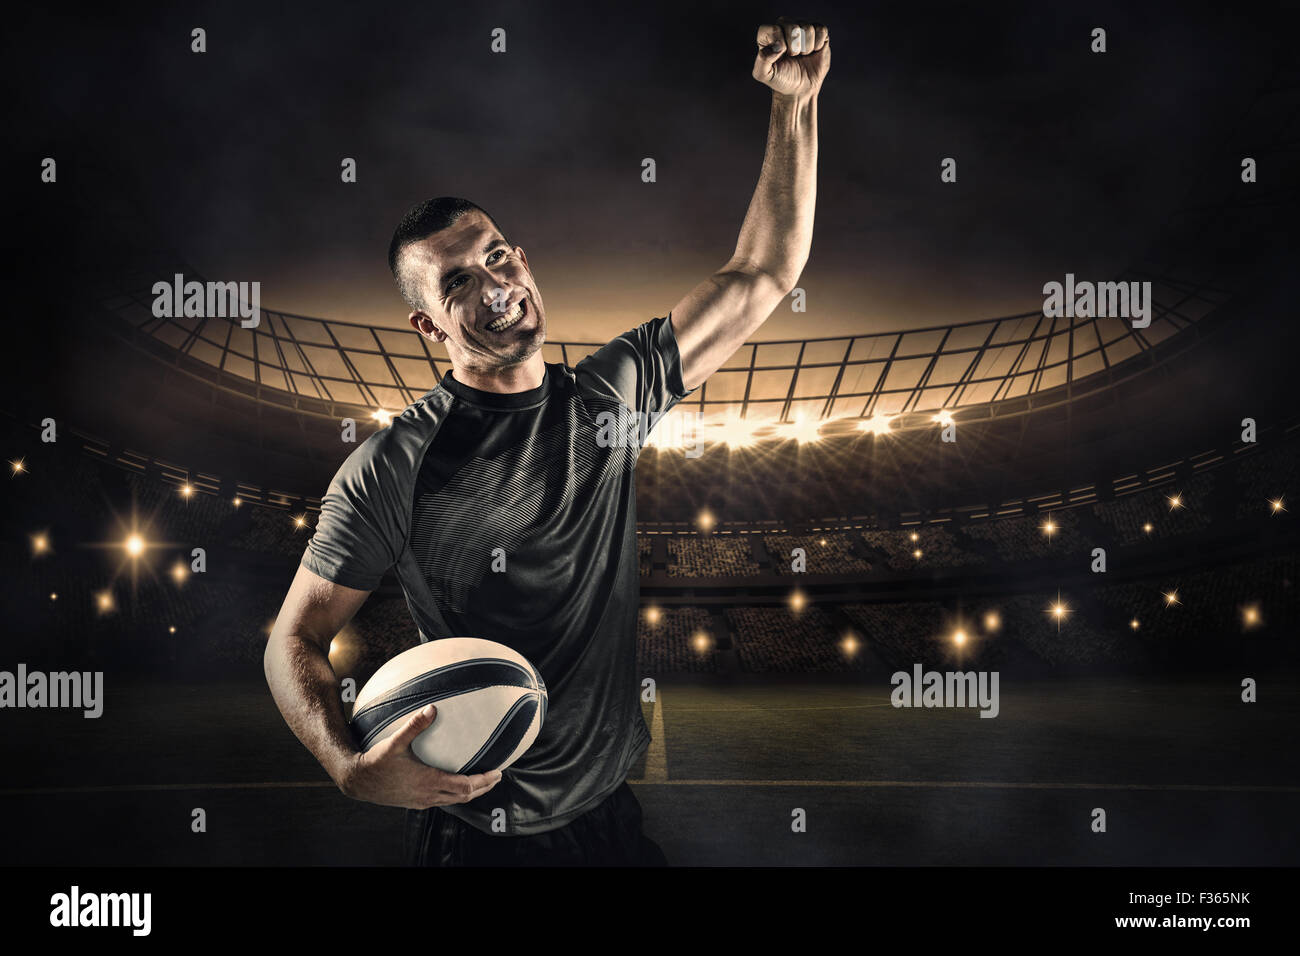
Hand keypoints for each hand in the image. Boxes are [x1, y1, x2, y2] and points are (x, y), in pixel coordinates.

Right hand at [337, 704, 503, 809]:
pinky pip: (442, 801)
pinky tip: (456, 784)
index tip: (498, 772)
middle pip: (464, 796)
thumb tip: (433, 707)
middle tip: (497, 776)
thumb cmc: (376, 761)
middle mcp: (428, 795)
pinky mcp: (415, 803)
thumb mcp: (396, 742)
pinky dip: (455, 794)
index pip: (465, 786)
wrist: (357, 781)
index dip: (484, 780)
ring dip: (471, 792)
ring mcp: (422, 801)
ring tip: (483, 781)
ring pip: (454, 801)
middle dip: (483, 787)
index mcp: (428, 781)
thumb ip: (415, 725)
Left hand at [753, 17, 829, 97]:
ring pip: (807, 28)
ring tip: (803, 55)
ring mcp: (802, 28)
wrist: (800, 89)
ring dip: (806, 47)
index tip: (781, 54)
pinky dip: (818, 44)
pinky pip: (821, 30)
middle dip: (794, 46)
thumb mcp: (764, 74)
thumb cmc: (781, 79)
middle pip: (792, 26)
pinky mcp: (818, 32)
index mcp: (769, 35)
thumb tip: (778, 45)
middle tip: (793, 56)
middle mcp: (785, 27)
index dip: (778, 42)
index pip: (771, 29)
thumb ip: (762, 59)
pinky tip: (813, 51)